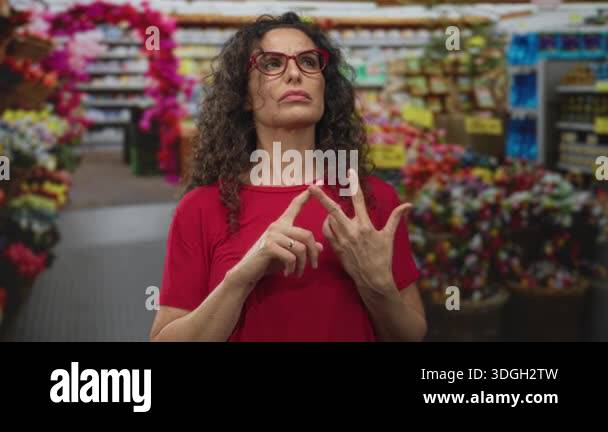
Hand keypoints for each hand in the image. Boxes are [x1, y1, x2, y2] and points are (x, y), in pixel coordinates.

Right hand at [227, 189, 322, 291]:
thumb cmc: (268, 262)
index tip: (314, 185)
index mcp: (281, 224)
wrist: (247, 272)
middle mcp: (277, 226)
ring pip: (301, 248)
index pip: (294, 206)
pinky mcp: (268, 246)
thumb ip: (303, 249)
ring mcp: (272, 235)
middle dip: (313, 253)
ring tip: (297, 272)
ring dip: (303, 264)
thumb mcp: (288, 255)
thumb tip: (320, 247)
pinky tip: (287, 273)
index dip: (305, 197)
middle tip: (313, 266)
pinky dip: (292, 268)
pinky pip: (291, 257)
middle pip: (308, 235)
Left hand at [309, 169, 410, 295]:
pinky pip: (327, 233)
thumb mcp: (389, 236)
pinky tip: (331, 224)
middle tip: (311, 187)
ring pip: (329, 221)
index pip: (358, 200)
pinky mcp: (336, 249)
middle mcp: (351, 231)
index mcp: (365, 225)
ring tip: (333, 212)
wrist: (373, 279)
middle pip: (333, 210)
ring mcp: (342, 240)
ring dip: (329, 214)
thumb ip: (396, 218)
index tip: (349, 171)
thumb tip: (409, 205)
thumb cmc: (383, 257)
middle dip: (321, 198)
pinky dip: (328, 226)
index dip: (354, 184)